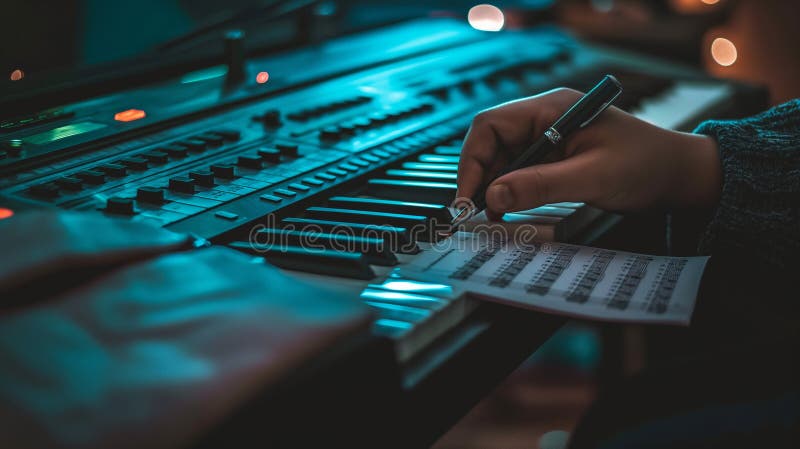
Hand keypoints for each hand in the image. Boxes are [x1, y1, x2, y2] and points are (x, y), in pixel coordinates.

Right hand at [456, 88, 721, 219]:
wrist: (679, 176)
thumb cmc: (645, 165)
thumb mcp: (592, 177)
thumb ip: (541, 185)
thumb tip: (492, 197)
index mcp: (551, 110)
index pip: (490, 126)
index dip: (472, 161)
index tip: (469, 198)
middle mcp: (544, 120)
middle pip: (491, 145)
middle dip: (480, 179)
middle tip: (475, 214)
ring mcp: (548, 140)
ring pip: (502, 162)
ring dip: (494, 189)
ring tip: (492, 219)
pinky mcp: (553, 159)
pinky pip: (519, 173)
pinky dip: (510, 194)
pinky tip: (510, 212)